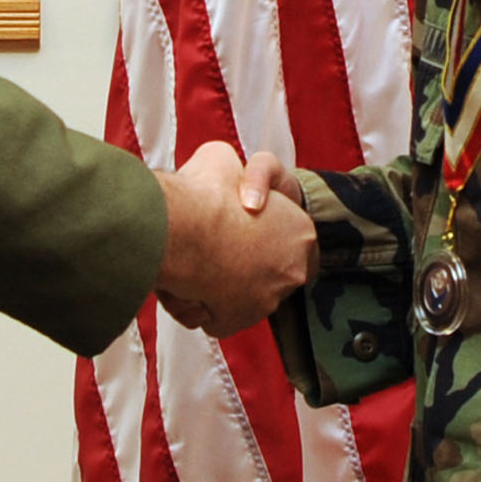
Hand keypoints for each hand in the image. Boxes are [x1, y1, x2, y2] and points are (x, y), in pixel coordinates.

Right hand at [152, 141, 317, 337]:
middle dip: (245, 264)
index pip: (294, 242)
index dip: (267, 234)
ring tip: (197, 263)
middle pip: (269, 273)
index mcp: (301, 232)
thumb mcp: (225, 159)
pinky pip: (217, 318)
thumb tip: (232, 177)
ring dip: (222, 285)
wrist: (179, 227)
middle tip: (217, 247)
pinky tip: (189, 283)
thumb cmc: (206, 191)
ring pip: (241, 297)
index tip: (243, 228)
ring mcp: (266, 301)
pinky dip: (202, 305)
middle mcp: (292, 271)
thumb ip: (239, 175)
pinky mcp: (235, 322)